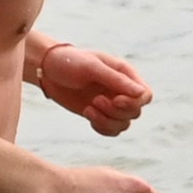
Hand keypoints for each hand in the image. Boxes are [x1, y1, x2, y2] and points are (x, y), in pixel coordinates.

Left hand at [30, 40, 152, 133]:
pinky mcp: (99, 115)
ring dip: (106, 121)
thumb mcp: (92, 68)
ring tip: (88, 109)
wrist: (48, 70)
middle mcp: (121, 90)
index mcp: (125, 74)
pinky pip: (111, 131)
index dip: (133, 102)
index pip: (145, 95)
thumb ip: (117, 80)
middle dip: (115, 111)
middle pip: (135, 112)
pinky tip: (88, 114)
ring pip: (124, 124)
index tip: (114, 99)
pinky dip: (101, 127)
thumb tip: (141, 94)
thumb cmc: (70, 62)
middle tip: (95, 100)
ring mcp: (111, 104)